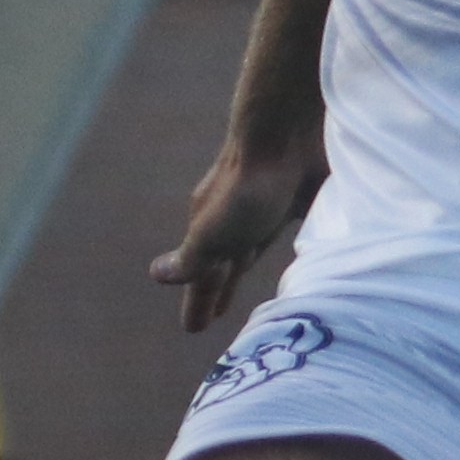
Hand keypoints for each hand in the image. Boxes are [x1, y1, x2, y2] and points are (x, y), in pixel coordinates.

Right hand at [157, 137, 319, 333]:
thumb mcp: (213, 230)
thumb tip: (157, 276)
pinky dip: (289, 245)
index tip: (192, 329)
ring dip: (244, 265)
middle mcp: (237, 219)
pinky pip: (292, 229)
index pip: (200, 275)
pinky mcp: (301, 196)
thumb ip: (191, 258)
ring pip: (253, 245)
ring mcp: (268, 206)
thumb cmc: (249, 186)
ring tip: (240, 284)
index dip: (197, 302)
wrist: (289, 130)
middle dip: (217, 286)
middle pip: (225, 262)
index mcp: (212, 229)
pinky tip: (299, 251)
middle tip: (214, 317)